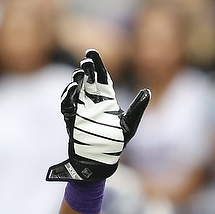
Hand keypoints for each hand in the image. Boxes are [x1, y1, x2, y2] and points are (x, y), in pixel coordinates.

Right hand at [46, 49, 150, 182]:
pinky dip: (68, 96)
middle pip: (88, 80)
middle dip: (86, 69)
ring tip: (80, 75)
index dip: (96, 64)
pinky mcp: (72, 119)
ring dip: (77, 81)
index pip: (101, 77)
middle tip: (86, 63)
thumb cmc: (117, 142)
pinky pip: (67, 105)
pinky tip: (73, 89)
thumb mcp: (130, 124)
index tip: (91, 53)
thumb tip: (147, 92)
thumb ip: (137, 108)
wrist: (102, 160)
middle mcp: (93, 101)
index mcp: (107, 99)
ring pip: (76, 90)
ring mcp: (81, 109)